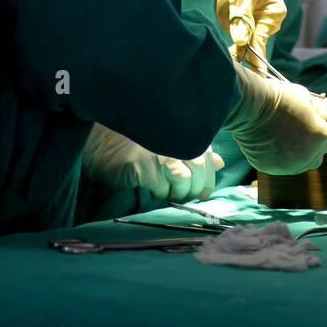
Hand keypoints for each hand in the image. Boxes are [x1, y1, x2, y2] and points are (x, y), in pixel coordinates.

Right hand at [82, 124, 223, 200]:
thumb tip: (220, 163)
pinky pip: (162, 189)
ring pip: (184, 182)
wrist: (105, 146)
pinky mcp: (144, 166)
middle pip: (199, 173)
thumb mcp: (172, 145)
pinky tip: (151, 186)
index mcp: (185, 131)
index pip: (209, 160)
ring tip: (167, 191)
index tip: (202, 193)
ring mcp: (159, 151)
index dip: (208, 181)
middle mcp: (175, 138)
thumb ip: (198, 152)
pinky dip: (160, 193)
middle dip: (193, 191)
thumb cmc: (142, 146)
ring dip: (178, 193)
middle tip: (181, 195)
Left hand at [185, 0, 286, 64]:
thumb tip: (241, 43)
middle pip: (245, 36)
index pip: (260, 41)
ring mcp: (255, 16)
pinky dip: (225, 10)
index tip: (239, 67)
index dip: (248, 53)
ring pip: (235, 29)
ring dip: (226, 14)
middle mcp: (268, 18)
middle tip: (228, 0)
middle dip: (233, 20)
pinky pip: (231, 21)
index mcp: (275, 14)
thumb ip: (242, 19)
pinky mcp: (244, 13)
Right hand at [226, 63, 326, 173]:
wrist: (251, 108)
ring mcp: (289, 166)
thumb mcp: (305, 97)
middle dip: (311, 145)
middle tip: (297, 129)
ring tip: (280, 134)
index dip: (321, 131)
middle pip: (316, 156)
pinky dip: (276, 155)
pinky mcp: (271, 169)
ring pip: (298, 163)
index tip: (312, 123)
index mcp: (321, 139)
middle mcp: (308, 157)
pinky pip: (279, 164)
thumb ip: (317, 110)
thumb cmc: (279, 98)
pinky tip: (268, 140)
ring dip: (294, 152)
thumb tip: (320, 116)